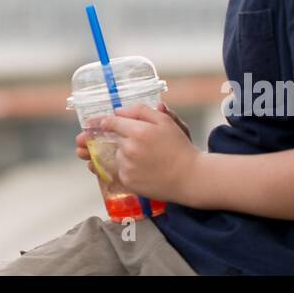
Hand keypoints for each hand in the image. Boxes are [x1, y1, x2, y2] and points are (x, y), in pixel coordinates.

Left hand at [90, 104, 204, 204]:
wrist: (189, 177)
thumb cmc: (179, 147)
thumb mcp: (165, 122)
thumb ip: (141, 111)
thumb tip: (119, 111)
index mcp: (138, 132)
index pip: (112, 123)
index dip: (107, 122)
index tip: (104, 123)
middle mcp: (129, 149)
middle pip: (115, 139)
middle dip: (124, 139)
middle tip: (143, 144)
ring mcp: (127, 167)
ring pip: (118, 155)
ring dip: (125, 154)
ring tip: (147, 158)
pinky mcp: (128, 181)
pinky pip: (121, 170)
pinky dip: (128, 169)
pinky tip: (145, 169)